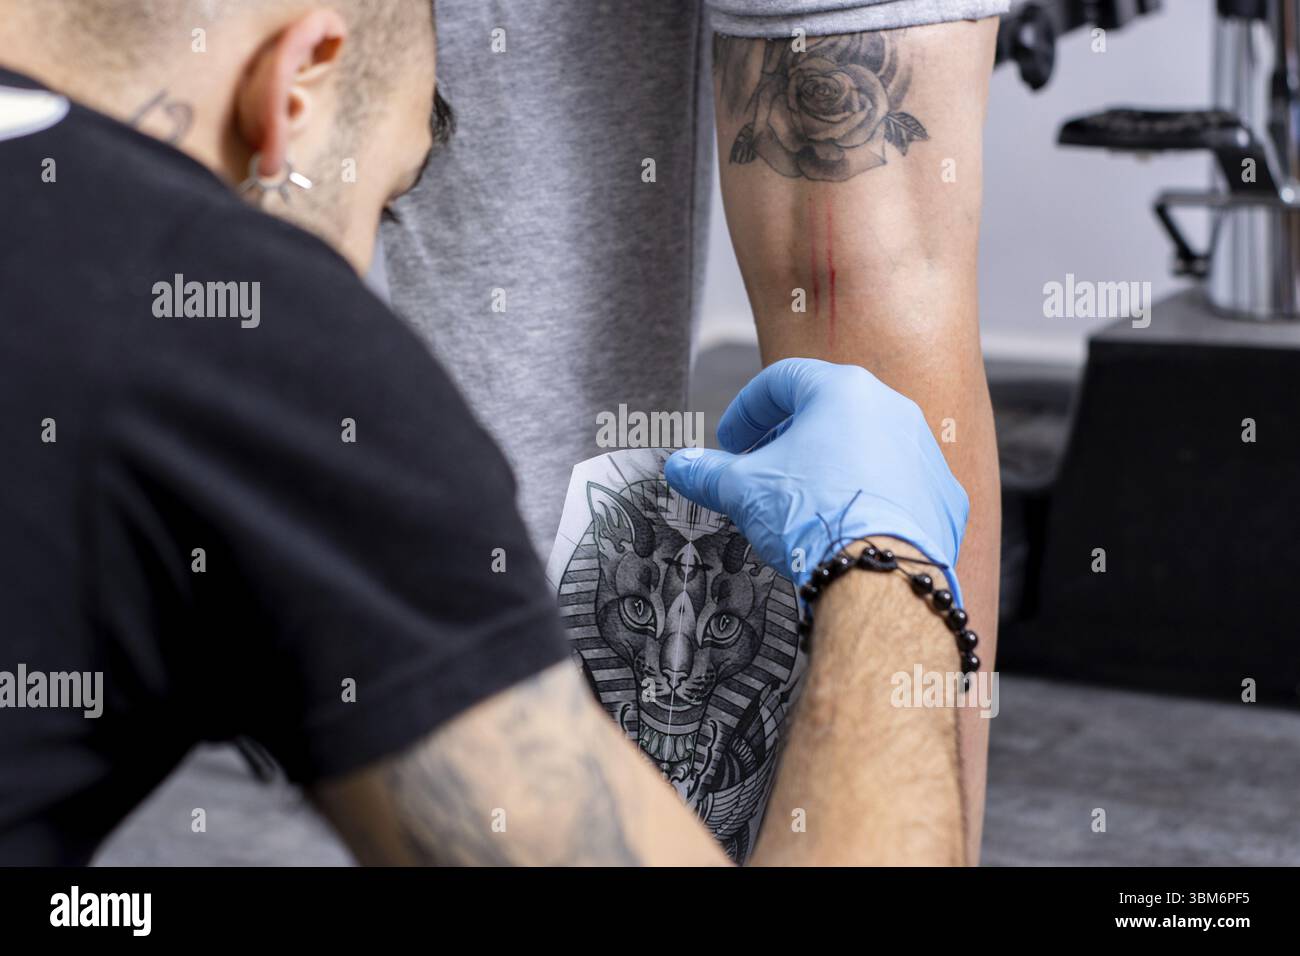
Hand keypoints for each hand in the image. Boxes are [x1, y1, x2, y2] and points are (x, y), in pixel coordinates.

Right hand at [664, 358, 968, 601]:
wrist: (879, 576)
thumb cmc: (813, 516)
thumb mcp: (744, 490)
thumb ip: (709, 472)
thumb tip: (681, 467)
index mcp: (843, 390)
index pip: (783, 380)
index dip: (747, 410)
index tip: (731, 443)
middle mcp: (892, 409)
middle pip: (829, 411)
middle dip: (790, 439)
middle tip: (763, 472)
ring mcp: (925, 452)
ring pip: (869, 449)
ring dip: (834, 468)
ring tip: (806, 506)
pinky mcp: (945, 497)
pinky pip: (902, 489)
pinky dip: (873, 501)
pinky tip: (849, 530)